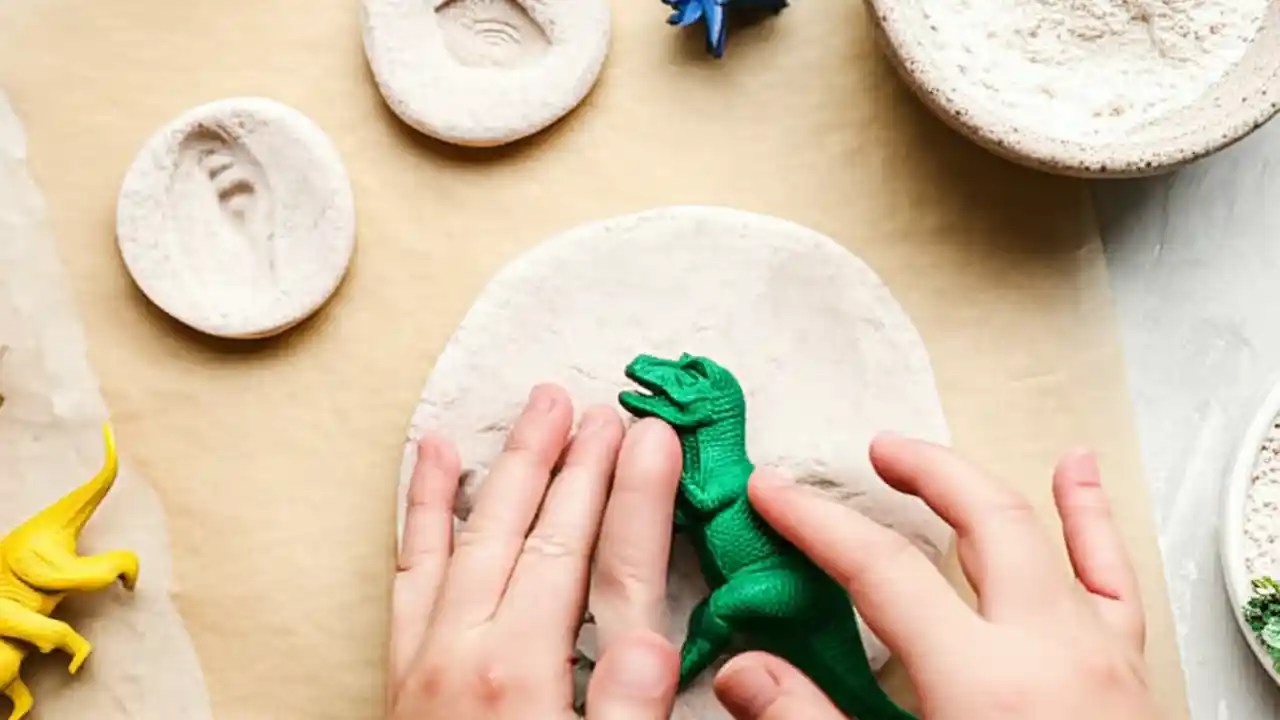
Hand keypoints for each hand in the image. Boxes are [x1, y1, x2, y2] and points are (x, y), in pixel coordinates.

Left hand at [389, 384, 683, 718]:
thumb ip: (624, 713)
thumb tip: (653, 647)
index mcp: (522, 676)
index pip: (595, 559)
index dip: (633, 493)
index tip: (652, 434)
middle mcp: (466, 652)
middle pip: (531, 532)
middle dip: (573, 463)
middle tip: (603, 409)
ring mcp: (426, 655)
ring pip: (470, 535)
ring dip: (511, 466)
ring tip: (539, 408)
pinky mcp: (402, 669)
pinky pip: (409, 569)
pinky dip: (424, 507)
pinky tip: (435, 458)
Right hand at [714, 434, 1159, 719]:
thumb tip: (743, 673)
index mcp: (984, 682)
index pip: (882, 568)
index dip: (817, 521)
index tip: (775, 493)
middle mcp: (1051, 649)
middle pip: (978, 520)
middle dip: (916, 473)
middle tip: (864, 457)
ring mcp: (1100, 653)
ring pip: (1044, 532)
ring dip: (983, 481)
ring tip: (932, 457)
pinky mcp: (1129, 669)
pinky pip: (1113, 574)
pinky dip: (1091, 515)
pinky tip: (1078, 473)